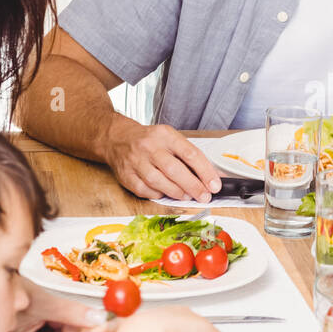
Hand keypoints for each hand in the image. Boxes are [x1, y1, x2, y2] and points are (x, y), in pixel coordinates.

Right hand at [8, 284, 115, 331]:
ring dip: (82, 328)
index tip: (107, 322)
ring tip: (78, 309)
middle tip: (106, 312)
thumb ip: (70, 311)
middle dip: (88, 331)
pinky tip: (70, 316)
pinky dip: (75, 328)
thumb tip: (98, 319)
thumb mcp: (42, 299)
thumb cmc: (11, 294)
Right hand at [104, 117, 221, 201]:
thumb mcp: (170, 139)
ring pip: (158, 182)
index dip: (205, 172)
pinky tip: (165, 193)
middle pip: (174, 170)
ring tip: (187, 196)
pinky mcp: (126, 175)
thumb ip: (189, 155)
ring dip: (177, 192)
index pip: (190, 154)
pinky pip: (145, 190)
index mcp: (165, 135)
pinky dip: (158, 195)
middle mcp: (149, 147)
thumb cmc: (150, 141)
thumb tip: (212, 175)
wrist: (117, 138)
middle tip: (204, 196)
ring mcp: (136, 161)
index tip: (215, 184)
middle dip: (193, 186)